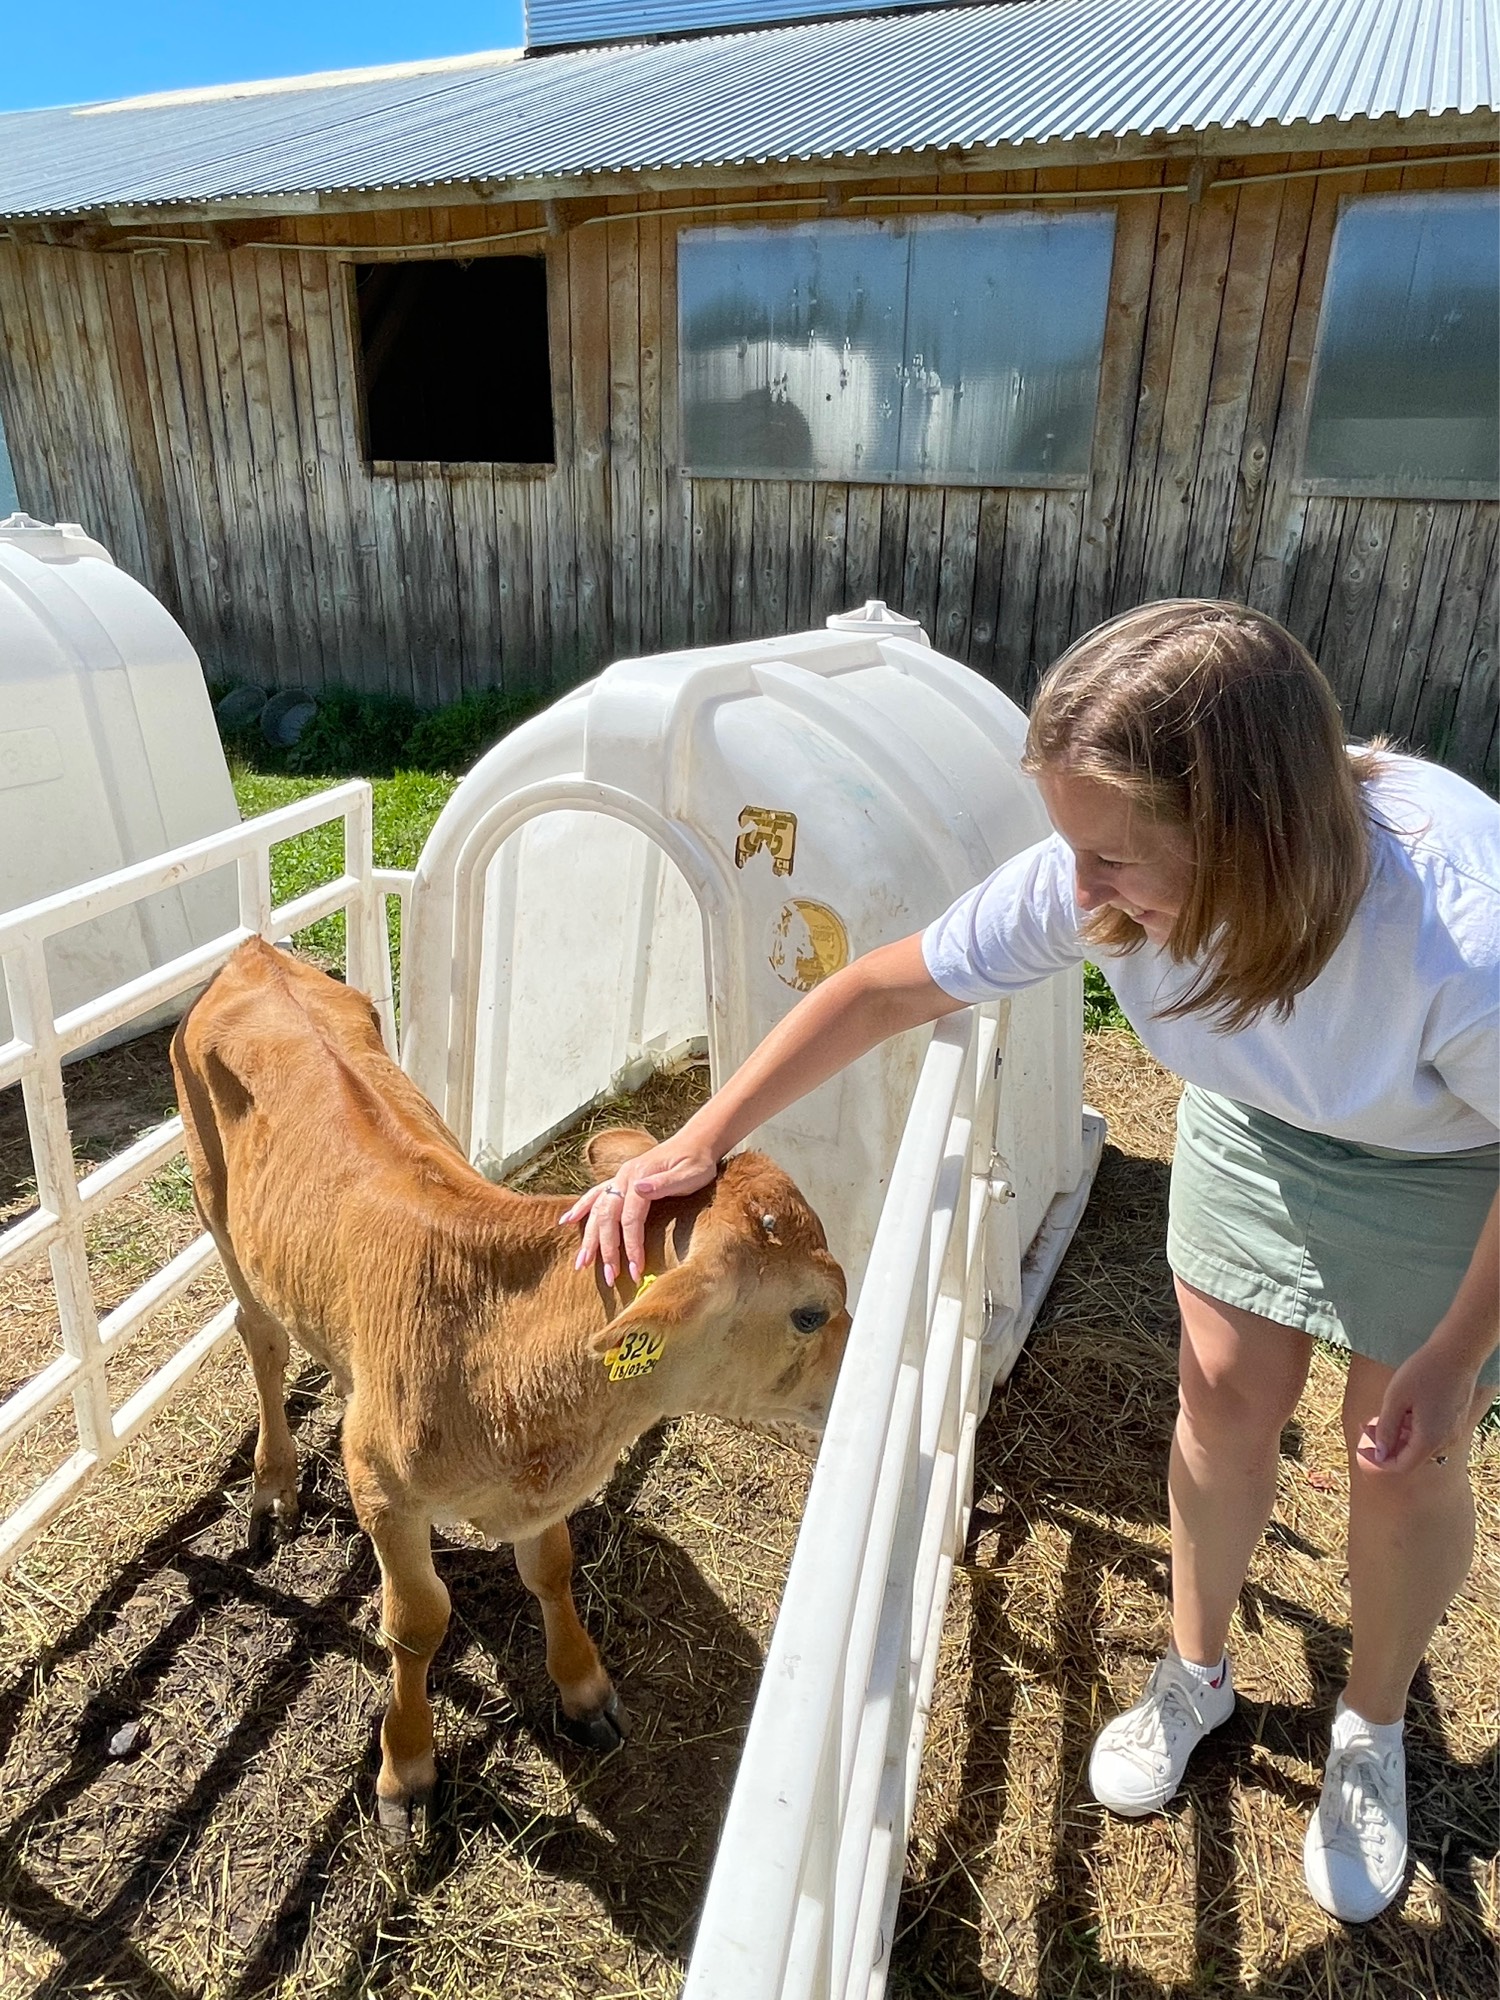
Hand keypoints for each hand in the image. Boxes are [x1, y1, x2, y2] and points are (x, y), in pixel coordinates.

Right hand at [560, 1133, 720, 1285]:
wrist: (696, 1142)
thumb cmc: (697, 1162)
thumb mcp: (690, 1173)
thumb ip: (665, 1182)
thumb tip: (639, 1190)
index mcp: (639, 1177)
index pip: (630, 1219)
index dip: (631, 1246)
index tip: (636, 1270)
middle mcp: (624, 1178)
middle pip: (608, 1218)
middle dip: (606, 1250)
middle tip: (610, 1277)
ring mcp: (620, 1179)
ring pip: (597, 1211)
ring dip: (589, 1238)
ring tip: (582, 1264)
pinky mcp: (620, 1182)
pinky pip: (595, 1195)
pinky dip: (580, 1208)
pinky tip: (567, 1221)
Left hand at [1357, 1335, 1481, 1474]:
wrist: (1457, 1352)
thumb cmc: (1423, 1372)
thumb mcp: (1395, 1399)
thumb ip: (1386, 1429)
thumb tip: (1379, 1454)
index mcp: (1429, 1440)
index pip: (1401, 1466)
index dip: (1379, 1462)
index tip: (1362, 1447)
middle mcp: (1445, 1442)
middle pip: (1411, 1456)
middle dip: (1386, 1446)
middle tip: (1366, 1426)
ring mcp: (1452, 1432)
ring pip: (1420, 1445)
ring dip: (1398, 1436)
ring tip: (1380, 1416)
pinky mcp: (1455, 1422)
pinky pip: (1430, 1435)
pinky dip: (1412, 1429)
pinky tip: (1402, 1411)